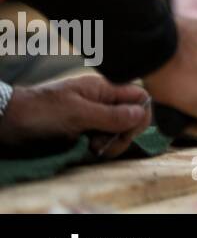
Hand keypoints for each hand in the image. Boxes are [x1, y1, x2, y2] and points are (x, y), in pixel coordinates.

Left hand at [0, 75, 150, 157]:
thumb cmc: (42, 112)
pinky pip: (104, 137)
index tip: (125, 132)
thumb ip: (111, 115)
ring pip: (119, 129)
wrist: (9, 120)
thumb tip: (142, 114)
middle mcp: (103, 100)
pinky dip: (101, 146)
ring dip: (111, 142)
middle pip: (132, 117)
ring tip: (92, 147)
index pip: (140, 98)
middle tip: (103, 144)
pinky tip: (87, 148)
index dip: (140, 116)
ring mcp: (93, 114)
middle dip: (124, 134)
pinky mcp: (84, 128)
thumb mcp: (78, 114)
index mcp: (104, 89)